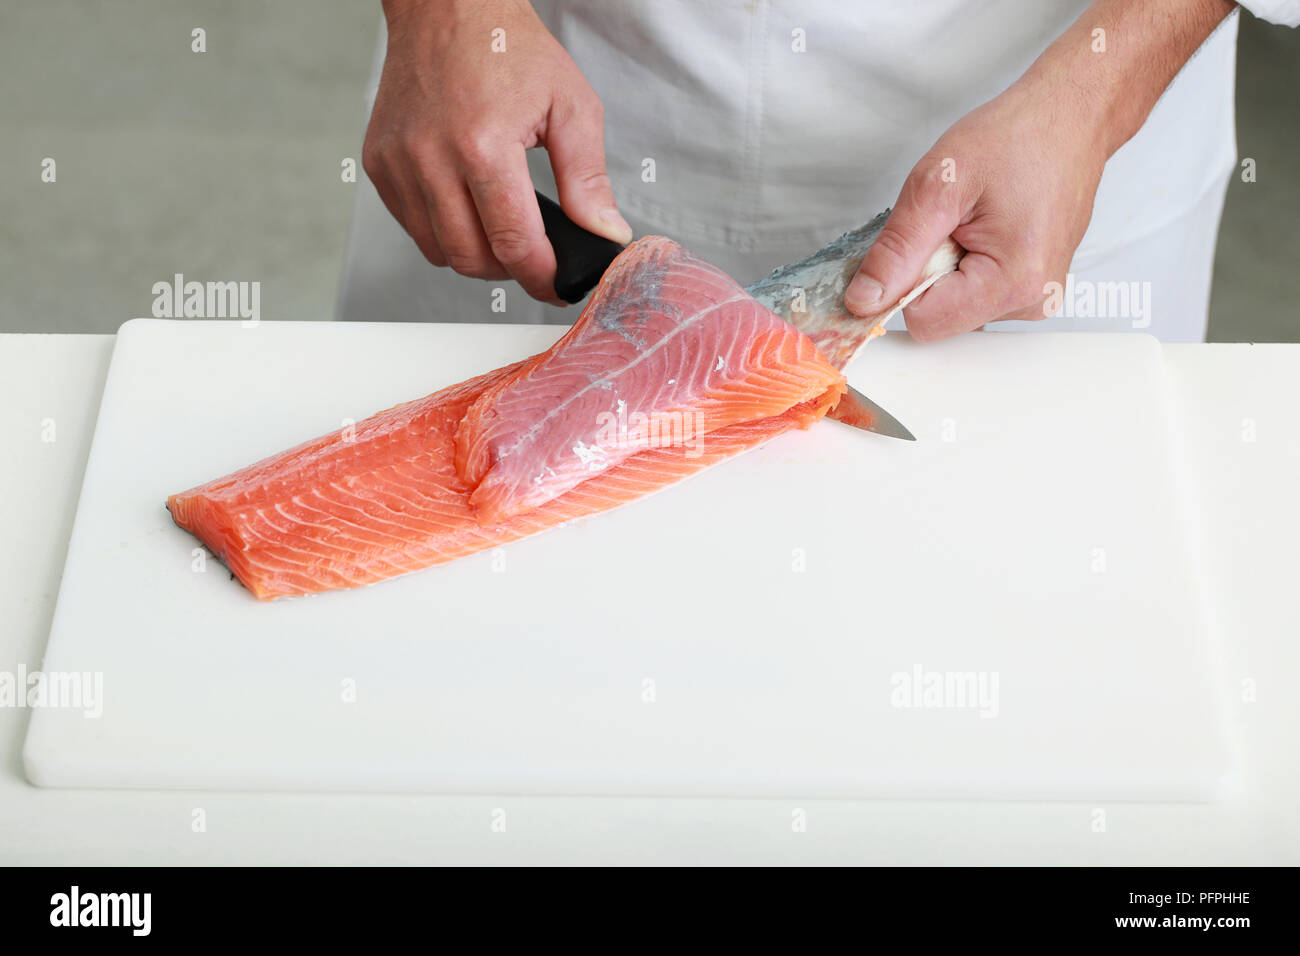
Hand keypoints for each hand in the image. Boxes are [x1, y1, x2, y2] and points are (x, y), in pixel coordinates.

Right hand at [363, 0, 631, 302]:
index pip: (514, 244)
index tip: (558, 287)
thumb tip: (605, 233)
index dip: (541, 277)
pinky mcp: (379, 163)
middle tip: (534, 255)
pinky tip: (467, 207)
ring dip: (475, 255)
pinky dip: (442, 231)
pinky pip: (412, 226)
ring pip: (438, 250)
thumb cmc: (507, 46)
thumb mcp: (571, 105)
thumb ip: (588, 178)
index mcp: (482, 145)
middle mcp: (431, 157)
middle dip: (509, 270)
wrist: (446, 6)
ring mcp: (398, 162)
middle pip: (471, 258)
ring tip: (501, 229)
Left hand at [845, 0, 1235, 340]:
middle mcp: (1032, 301)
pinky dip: (965, 264)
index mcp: (1014, 282)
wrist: (1070, 116)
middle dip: (928, 272)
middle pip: (940, 317)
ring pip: (954, 306)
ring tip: (974, 219)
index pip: (924, 322)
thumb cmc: (1018, 137)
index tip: (919, 238)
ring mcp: (1035, 298)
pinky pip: (974, 293)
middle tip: (955, 221)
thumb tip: (863, 301)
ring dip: (946, 266)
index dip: (903, 283)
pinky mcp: (1032, 289)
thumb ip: (896, 251)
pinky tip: (984, 228)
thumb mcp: (938, 185)